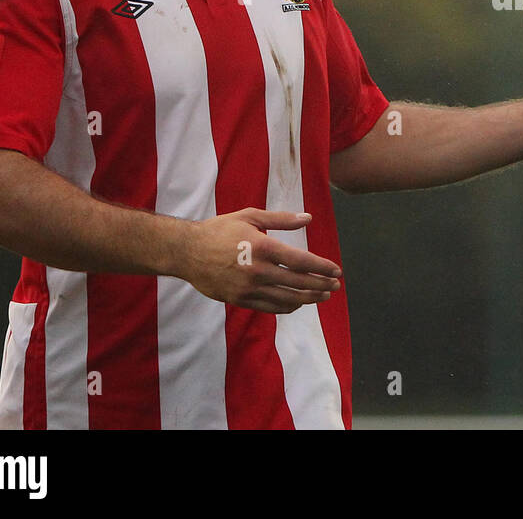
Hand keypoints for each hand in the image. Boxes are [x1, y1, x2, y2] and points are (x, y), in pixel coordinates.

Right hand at [178, 208, 342, 312]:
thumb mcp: (250, 216)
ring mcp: (248, 288)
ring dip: (308, 298)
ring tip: (322, 296)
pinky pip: (269, 307)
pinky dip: (287, 307)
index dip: (321, 267)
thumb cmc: (220, 230)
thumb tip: (308, 218)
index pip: (300, 261)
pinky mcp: (239, 299)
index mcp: (262, 247)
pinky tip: (298, 303)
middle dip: (320, 285)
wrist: (186, 252)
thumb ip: (281, 219)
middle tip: (335, 286)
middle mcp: (257, 270)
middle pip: (297, 282)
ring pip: (286, 298)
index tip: (336, 270)